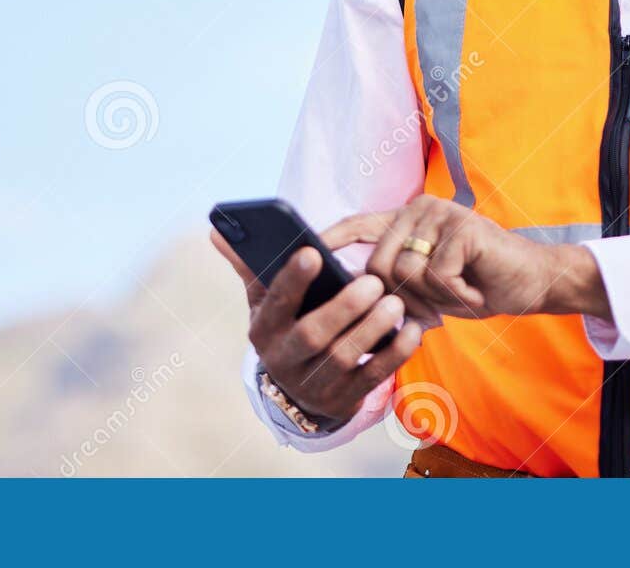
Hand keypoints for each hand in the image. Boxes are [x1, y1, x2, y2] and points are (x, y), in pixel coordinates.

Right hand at [211, 229, 422, 425]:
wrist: (298, 392)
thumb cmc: (285, 329)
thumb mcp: (264, 304)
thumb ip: (249, 266)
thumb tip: (216, 230)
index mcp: (264, 330)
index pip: (275, 303)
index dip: (292, 280)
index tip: (312, 253)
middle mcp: (285, 360)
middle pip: (312, 334)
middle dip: (343, 308)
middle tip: (372, 281)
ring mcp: (316, 384)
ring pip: (345, 356)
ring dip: (372, 328)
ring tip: (395, 302)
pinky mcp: (345, 400)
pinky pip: (373, 377)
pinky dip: (395, 354)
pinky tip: (412, 330)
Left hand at [325, 195, 608, 326]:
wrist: (532, 284)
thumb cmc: (475, 285)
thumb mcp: (427, 288)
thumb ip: (395, 284)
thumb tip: (351, 297)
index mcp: (406, 221)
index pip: (358, 224)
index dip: (329, 238)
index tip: (300, 249)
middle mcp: (420, 209)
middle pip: (378, 265)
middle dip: (402, 299)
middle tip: (434, 310)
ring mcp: (442, 214)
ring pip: (406, 272)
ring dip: (434, 299)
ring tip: (460, 294)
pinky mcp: (463, 228)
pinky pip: (437, 276)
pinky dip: (457, 296)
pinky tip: (475, 290)